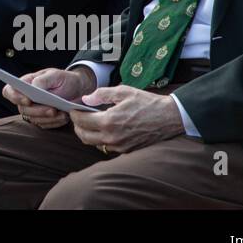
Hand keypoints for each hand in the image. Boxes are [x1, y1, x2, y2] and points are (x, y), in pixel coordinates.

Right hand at [4, 67, 94, 129]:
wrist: (77, 89)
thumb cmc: (64, 79)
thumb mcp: (55, 75)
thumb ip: (42, 80)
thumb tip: (32, 87)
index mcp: (25, 84)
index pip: (9, 91)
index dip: (14, 96)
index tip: (28, 100)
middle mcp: (26, 98)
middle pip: (22, 109)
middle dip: (37, 110)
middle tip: (52, 109)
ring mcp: (33, 110)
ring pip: (33, 119)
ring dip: (48, 118)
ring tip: (62, 113)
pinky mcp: (42, 120)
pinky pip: (44, 125)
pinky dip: (54, 122)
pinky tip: (64, 117)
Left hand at [69, 85, 185, 153]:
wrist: (169, 118)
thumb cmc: (147, 103)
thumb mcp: (123, 91)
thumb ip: (101, 94)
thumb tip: (86, 99)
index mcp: (109, 121)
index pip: (81, 121)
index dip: (74, 114)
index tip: (73, 108)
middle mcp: (112, 137)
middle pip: (83, 136)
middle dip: (77, 126)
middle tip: (78, 116)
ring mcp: (119, 146)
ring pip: (93, 143)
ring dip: (87, 134)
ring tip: (89, 122)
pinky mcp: (126, 150)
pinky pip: (106, 147)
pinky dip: (100, 139)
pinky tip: (103, 129)